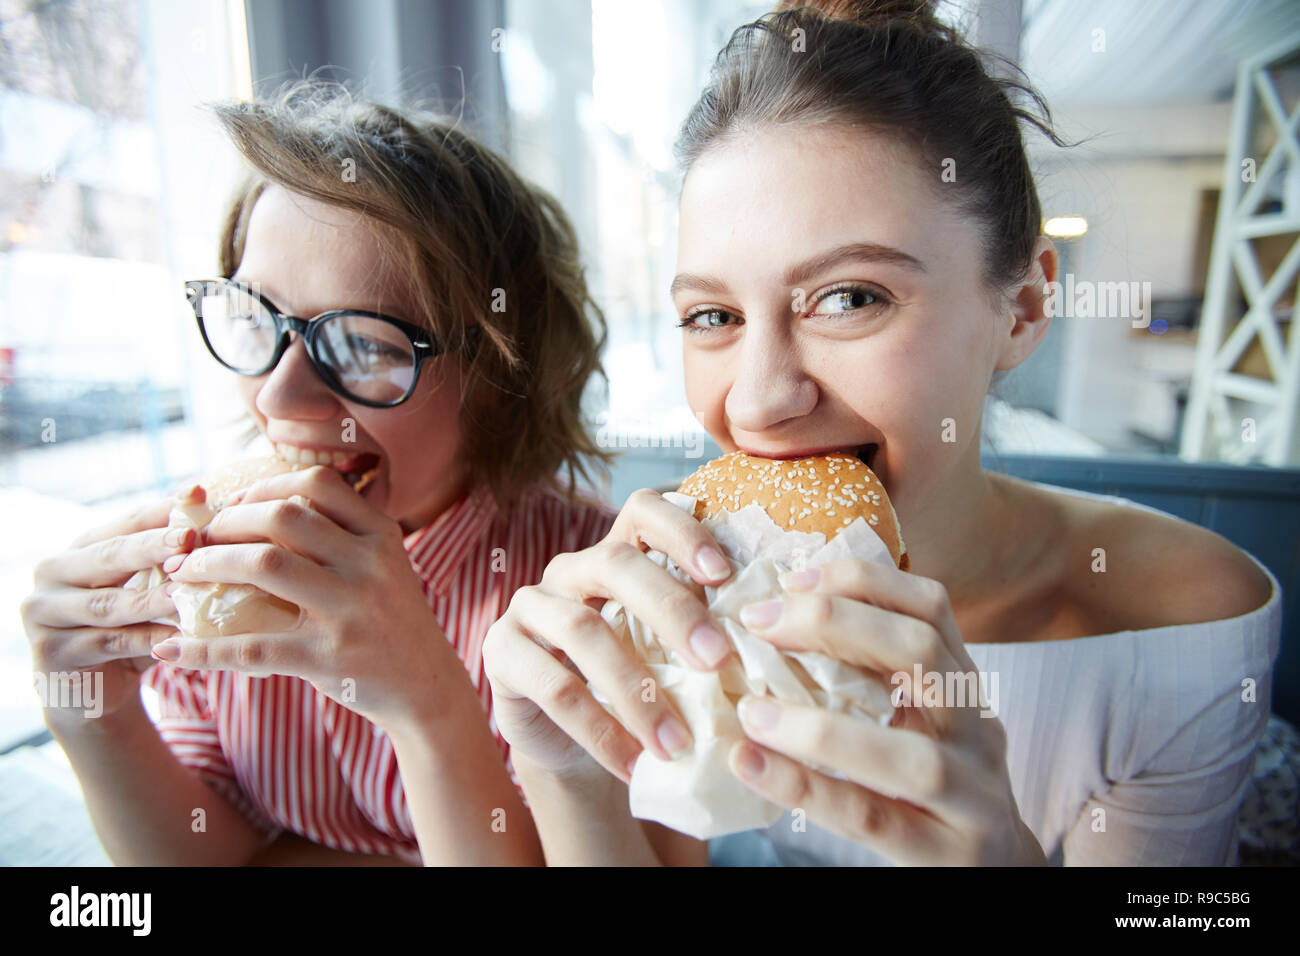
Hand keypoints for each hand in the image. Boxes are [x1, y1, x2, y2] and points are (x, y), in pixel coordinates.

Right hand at [21, 494, 198, 724]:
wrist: (92, 692)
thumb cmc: (130, 630)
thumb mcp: (150, 591)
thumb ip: (174, 560)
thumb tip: (226, 513)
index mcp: (78, 549)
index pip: (125, 524)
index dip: (162, 514)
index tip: (200, 498)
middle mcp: (53, 575)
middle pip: (110, 556)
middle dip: (152, 546)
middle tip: (190, 537)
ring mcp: (44, 614)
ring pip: (107, 604)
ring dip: (150, 598)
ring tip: (186, 592)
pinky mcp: (51, 653)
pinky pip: (108, 643)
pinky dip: (145, 639)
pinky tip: (176, 637)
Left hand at [151, 465, 452, 731]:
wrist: (426, 687)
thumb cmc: (391, 620)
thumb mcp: (384, 566)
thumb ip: (343, 535)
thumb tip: (266, 505)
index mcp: (380, 536)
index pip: (317, 485)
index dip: (265, 486)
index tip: (234, 504)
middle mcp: (369, 566)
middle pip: (283, 517)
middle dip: (225, 522)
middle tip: (194, 540)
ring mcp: (349, 612)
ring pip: (265, 565)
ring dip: (209, 564)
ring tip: (180, 573)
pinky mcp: (327, 659)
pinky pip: (251, 647)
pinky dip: (202, 648)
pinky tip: (171, 648)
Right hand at [482, 489, 734, 781]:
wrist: (569, 743)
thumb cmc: (636, 687)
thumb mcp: (668, 655)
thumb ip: (701, 636)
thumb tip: (773, 640)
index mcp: (618, 553)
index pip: (644, 511)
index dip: (682, 531)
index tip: (724, 573)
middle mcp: (571, 569)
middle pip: (617, 564)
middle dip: (671, 610)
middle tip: (716, 660)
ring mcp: (530, 606)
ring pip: (583, 629)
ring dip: (636, 690)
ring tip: (677, 741)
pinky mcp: (501, 651)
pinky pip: (553, 686)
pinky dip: (599, 730)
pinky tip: (634, 763)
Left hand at [728, 559, 1045, 865]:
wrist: (998, 871)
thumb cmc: (936, 787)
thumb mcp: (921, 720)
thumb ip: (871, 679)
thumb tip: (773, 624)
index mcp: (964, 686)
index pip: (932, 608)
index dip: (862, 582)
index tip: (793, 580)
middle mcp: (977, 730)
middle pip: (924, 656)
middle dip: (837, 626)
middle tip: (759, 623)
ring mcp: (972, 797)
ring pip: (913, 759)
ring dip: (821, 727)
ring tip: (752, 711)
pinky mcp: (945, 854)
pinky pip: (872, 818)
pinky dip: (807, 789)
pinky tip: (752, 765)